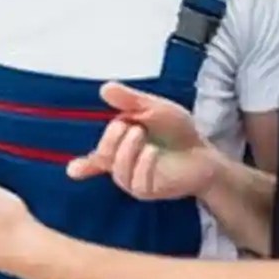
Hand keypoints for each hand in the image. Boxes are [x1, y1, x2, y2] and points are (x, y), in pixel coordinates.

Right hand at [66, 81, 219, 200]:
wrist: (204, 151)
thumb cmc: (177, 131)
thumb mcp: (154, 108)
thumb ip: (130, 100)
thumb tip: (104, 88)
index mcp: (119, 147)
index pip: (95, 158)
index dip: (83, 165)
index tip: (74, 170)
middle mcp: (123, 165)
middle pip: (103, 156)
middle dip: (111, 138)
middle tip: (129, 125)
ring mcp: (135, 180)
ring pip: (118, 170)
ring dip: (127, 149)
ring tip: (141, 132)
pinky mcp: (149, 190)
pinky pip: (137, 182)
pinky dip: (143, 164)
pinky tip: (152, 152)